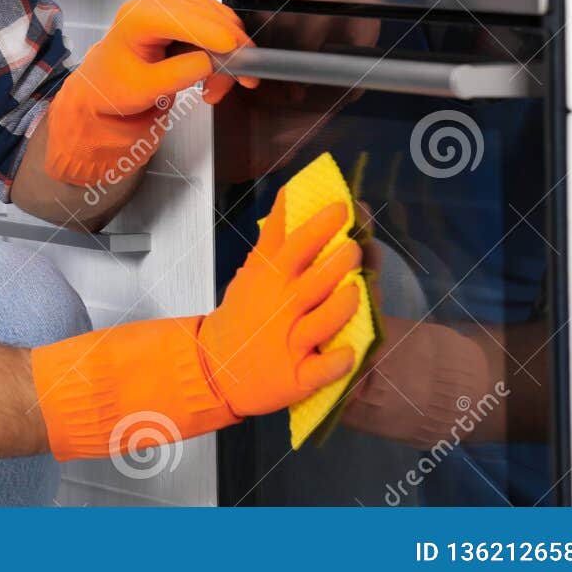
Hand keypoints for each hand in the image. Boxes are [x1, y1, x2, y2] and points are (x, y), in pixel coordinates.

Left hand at [44, 0, 255, 185]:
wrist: (106, 84)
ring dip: (228, 54)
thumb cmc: (114, 84)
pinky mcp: (186, 15)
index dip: (212, 34)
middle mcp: (156, 4)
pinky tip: (213, 75)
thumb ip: (177, 74)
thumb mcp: (143, 88)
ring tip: (214, 87)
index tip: (234, 51)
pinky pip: (218, 26)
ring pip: (220, 20)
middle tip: (242, 79)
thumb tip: (208, 63)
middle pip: (208, 16)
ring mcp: (173, 6)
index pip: (182, 19)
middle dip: (230, 50)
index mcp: (138, 17)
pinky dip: (224, 52)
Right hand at [197, 200, 361, 416]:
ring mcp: (288, 345)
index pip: (296, 247)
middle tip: (353, 249)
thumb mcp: (252, 272)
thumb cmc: (243, 314)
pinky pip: (317, 372)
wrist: (215, 367)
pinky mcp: (294, 378)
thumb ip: (274, 237)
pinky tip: (347, 355)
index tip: (341, 208)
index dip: (319, 227)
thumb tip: (289, 194)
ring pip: (318, 325)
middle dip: (334, 265)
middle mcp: (281, 310)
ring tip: (356, 291)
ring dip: (338, 308)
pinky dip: (332, 364)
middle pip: (311, 284)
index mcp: (271, 281)